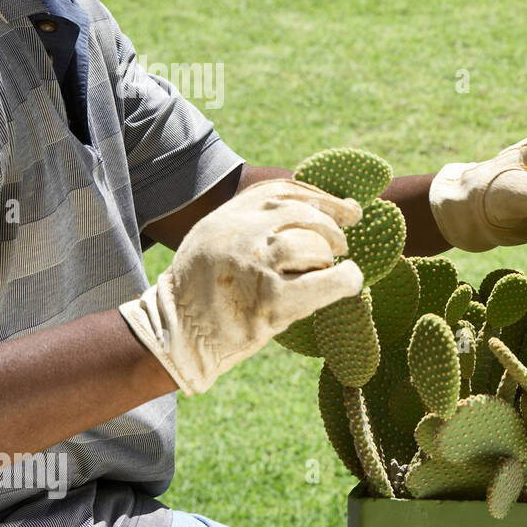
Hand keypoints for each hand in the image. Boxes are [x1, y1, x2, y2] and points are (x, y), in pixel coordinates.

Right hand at [118, 179, 363, 395]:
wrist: (175, 334)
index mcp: (228, 215)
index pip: (285, 191)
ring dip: (328, 258)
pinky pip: (325, 283)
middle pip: (304, 214)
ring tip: (325, 270)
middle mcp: (241, 234)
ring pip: (314, 245)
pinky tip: (351, 281)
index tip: (349, 209)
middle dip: (331, 228)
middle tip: (340, 246)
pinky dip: (346, 280)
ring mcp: (256, 266)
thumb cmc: (203, 289)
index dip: (324, 199)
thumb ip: (252, 221)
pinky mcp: (270, 301)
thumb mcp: (215, 238)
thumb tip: (319, 211)